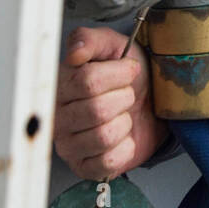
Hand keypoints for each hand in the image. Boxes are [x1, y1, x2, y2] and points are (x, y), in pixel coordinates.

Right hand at [53, 26, 168, 179]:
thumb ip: (90, 39)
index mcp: (60, 85)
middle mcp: (58, 117)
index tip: (128, 70)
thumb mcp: (113, 46)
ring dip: (125, 122)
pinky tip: (123, 137)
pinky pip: (108, 161)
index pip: (86, 81)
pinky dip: (125, 147)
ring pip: (103, 136)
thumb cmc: (126, 76)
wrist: (150, 103)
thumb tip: (74, 52)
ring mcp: (69, 145)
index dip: (118, 74)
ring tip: (123, 115)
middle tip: (126, 94)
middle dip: (124, 98)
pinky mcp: (85, 167)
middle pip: (96, 109)